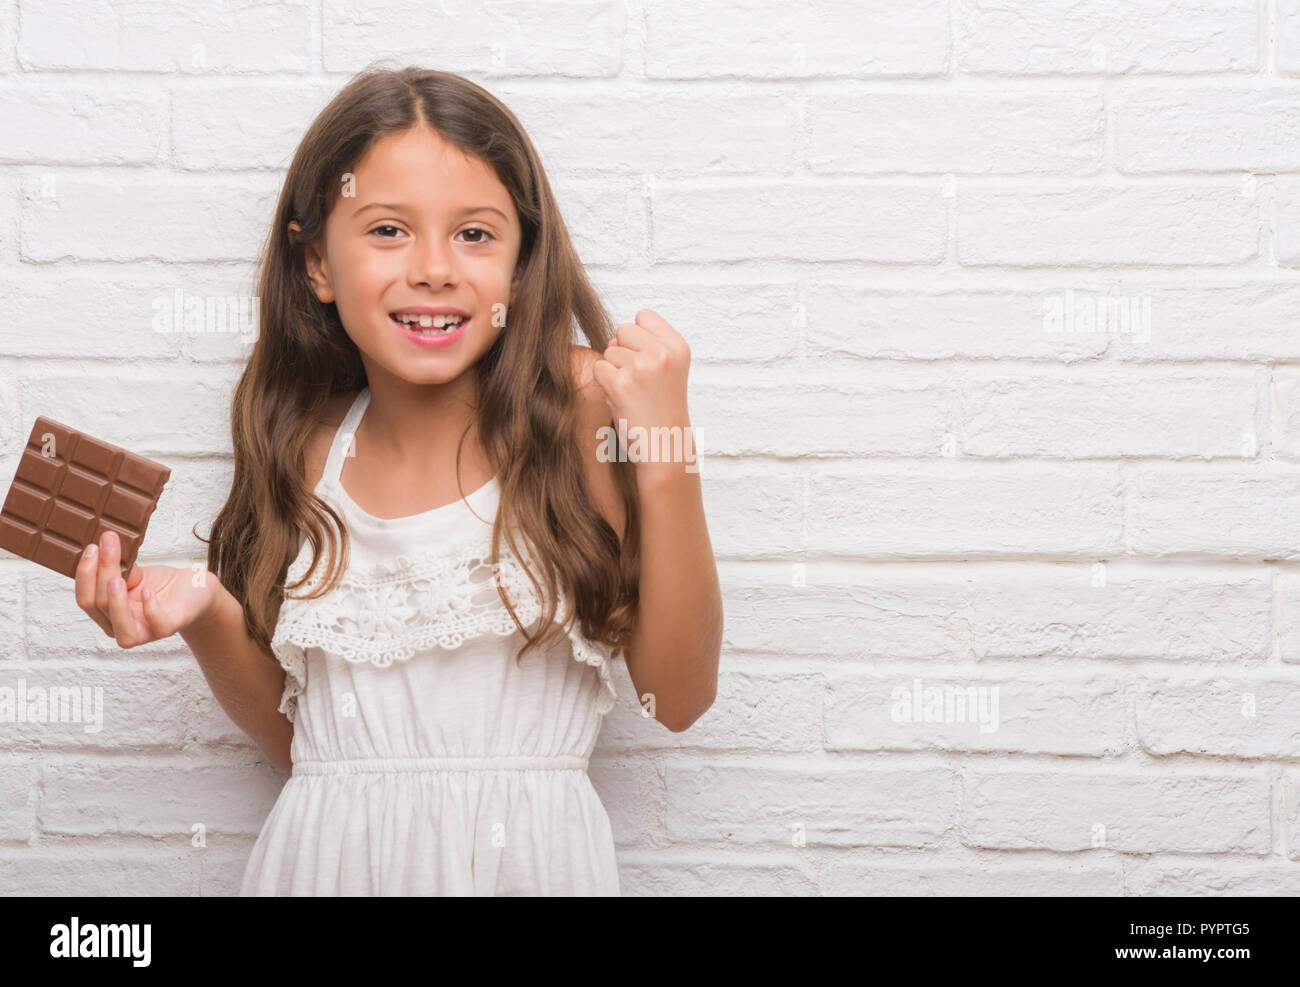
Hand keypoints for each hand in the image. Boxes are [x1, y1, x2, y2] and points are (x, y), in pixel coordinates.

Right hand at [74, 530, 221, 647]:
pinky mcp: (168, 628)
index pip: (86, 598)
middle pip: (99, 605)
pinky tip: (147, 591)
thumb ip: (120, 569)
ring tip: (117, 578)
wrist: (194, 591)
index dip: (85, 574)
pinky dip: (150, 608)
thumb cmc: (161, 585)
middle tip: (106, 545)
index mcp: (107, 612)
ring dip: (116, 601)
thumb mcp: (137, 573)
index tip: (92, 547)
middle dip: (101, 573)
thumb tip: (105, 548)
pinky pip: (157, 625)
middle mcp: (120, 626)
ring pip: (121, 626)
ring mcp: (144, 631)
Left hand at [592, 309, 691, 434]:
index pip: (644, 315)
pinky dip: (604, 384)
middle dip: (624, 351)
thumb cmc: (663, 410)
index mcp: (679, 347)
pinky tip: (621, 400)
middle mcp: (663, 353)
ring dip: (614, 371)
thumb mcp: (671, 371)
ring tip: (633, 393)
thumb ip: (648, 346)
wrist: (665, 448)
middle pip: (623, 330)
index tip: (647, 360)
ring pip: (609, 351)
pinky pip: (598, 369)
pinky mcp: (620, 384)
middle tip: (638, 380)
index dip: (638, 336)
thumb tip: (613, 339)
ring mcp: (641, 367)